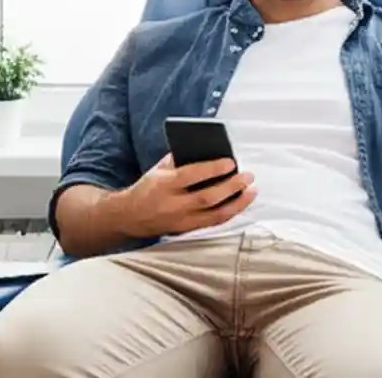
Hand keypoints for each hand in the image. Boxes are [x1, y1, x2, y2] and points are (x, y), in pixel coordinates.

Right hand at [116, 154, 255, 238]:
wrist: (130, 216)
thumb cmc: (147, 188)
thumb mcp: (158, 170)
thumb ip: (178, 160)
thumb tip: (205, 151)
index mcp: (164, 184)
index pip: (192, 176)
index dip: (212, 169)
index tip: (231, 162)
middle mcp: (174, 204)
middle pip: (208, 198)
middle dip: (231, 187)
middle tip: (247, 177)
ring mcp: (182, 220)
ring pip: (215, 215)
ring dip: (237, 203)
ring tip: (252, 191)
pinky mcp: (187, 230)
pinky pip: (213, 223)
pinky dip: (230, 213)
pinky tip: (240, 203)